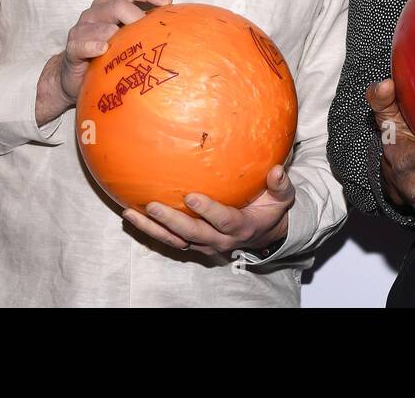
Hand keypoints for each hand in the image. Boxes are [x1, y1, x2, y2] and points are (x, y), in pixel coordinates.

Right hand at [35, 0, 170, 124]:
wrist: (78, 78)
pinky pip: (80, 44)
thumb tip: (179, 29)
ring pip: (97, 22)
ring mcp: (82, 29)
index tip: (168, 2)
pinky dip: (92, 44)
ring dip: (112, 30)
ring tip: (122, 38)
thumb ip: (146, 29)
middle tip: (147, 27)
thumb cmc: (110, 55)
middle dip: (134, 14)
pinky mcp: (72, 48)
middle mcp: (95, 13)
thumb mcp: (130, 39)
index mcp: (110, 4)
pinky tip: (103, 48)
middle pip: (116, 4)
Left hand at [122, 165, 294, 255]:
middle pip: (192, 233)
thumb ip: (280, 184)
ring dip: (152, 229)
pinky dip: (151, 231)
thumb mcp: (283, 197)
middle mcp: (220, 240)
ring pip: (175, 240)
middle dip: (172, 221)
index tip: (190, 196)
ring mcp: (204, 244)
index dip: (207, 210)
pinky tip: (133, 215)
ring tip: (131, 213)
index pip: (223, 220)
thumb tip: (277, 169)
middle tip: (153, 206)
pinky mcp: (193, 244)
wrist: (264, 234)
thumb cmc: (270, 209)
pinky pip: (170, 240)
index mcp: (241, 226)